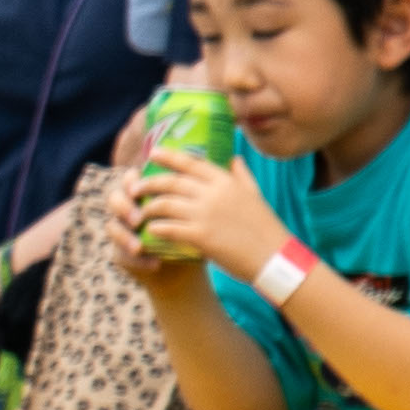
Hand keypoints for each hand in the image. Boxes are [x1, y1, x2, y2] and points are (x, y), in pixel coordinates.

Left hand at [115, 139, 281, 277]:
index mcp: (226, 181)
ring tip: (141, 211)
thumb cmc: (265, 228)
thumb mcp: (255, 195)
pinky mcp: (201, 236)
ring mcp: (206, 214)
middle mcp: (214, 194)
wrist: (274, 257)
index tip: (153, 152)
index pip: (192, 163)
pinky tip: (150, 230)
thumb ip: (241, 175)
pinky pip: (169, 228)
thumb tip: (234, 158)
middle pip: (172, 182)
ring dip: (149, 207)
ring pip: (166, 204)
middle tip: (135, 186)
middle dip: (149, 182)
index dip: (169, 156)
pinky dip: (156, 228)